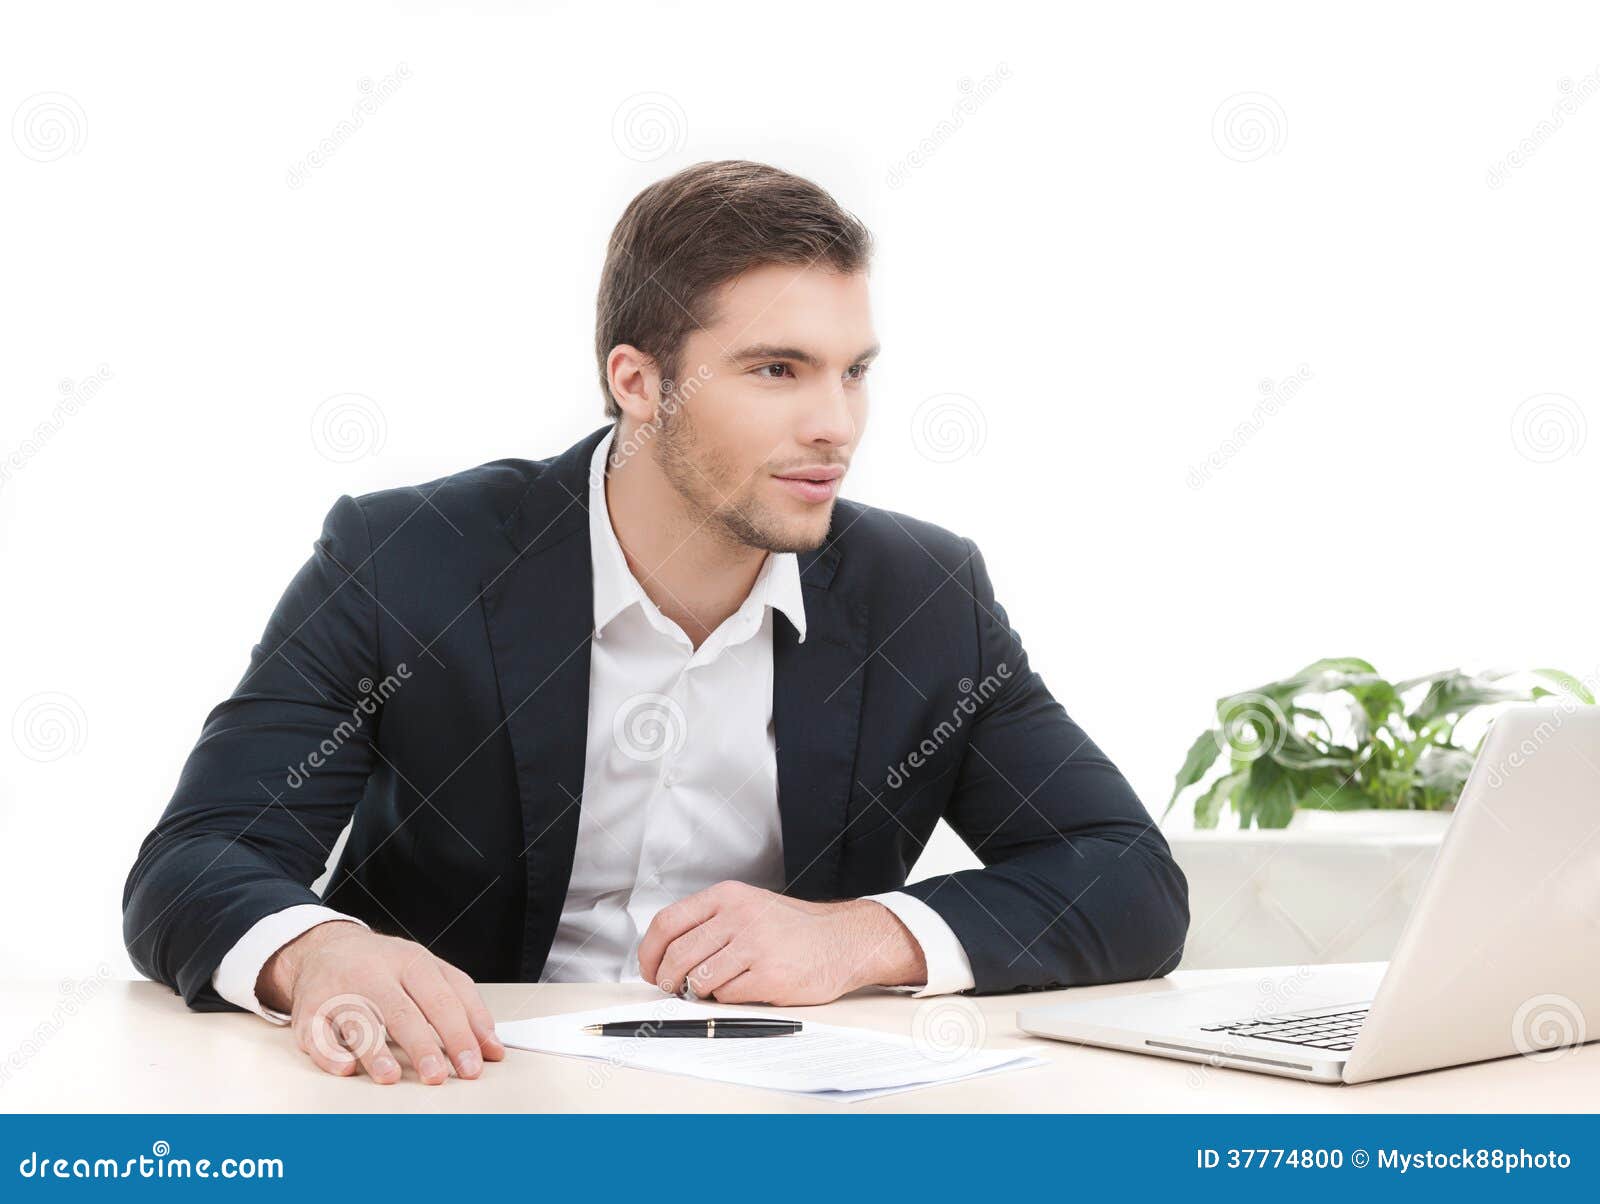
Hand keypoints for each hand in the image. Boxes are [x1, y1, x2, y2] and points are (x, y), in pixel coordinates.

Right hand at [259, 920, 505, 1084]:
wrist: (325, 946)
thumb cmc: (386, 967)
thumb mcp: (430, 973)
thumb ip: (465, 1006)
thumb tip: (493, 1050)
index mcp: (412, 963)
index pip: (442, 1000)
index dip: (460, 1034)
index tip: (474, 1066)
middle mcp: (375, 974)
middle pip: (402, 1011)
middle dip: (422, 1045)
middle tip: (437, 1077)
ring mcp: (339, 991)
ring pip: (358, 1021)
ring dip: (375, 1051)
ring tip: (391, 1078)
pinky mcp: (309, 1011)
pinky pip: (316, 1033)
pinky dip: (329, 1052)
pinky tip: (345, 1068)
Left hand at [636, 881, 926, 1005]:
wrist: (844, 940)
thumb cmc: (794, 928)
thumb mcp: (749, 906)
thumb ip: (710, 923)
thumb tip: (664, 954)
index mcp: (729, 896)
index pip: (668, 922)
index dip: (649, 951)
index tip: (648, 968)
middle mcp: (740, 917)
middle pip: (678, 956)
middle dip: (667, 979)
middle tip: (670, 988)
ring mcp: (755, 947)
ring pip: (699, 980)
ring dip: (697, 991)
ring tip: (710, 988)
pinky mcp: (770, 977)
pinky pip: (727, 996)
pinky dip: (726, 998)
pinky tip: (742, 988)